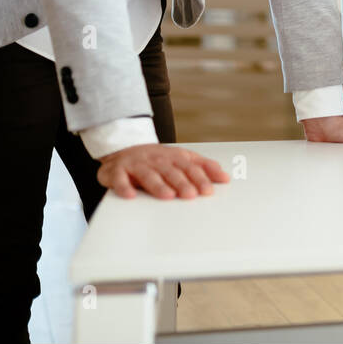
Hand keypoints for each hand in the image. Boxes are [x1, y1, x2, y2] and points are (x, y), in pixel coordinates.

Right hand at [96, 144, 230, 199]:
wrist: (124, 148)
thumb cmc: (158, 159)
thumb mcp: (182, 159)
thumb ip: (203, 167)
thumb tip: (225, 177)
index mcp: (174, 157)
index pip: (189, 167)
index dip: (199, 178)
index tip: (209, 190)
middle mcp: (157, 160)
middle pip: (171, 171)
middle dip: (182, 183)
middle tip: (191, 195)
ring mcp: (137, 164)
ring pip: (149, 175)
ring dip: (158, 185)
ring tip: (168, 195)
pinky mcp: (117, 171)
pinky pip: (120, 179)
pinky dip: (124, 187)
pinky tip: (130, 196)